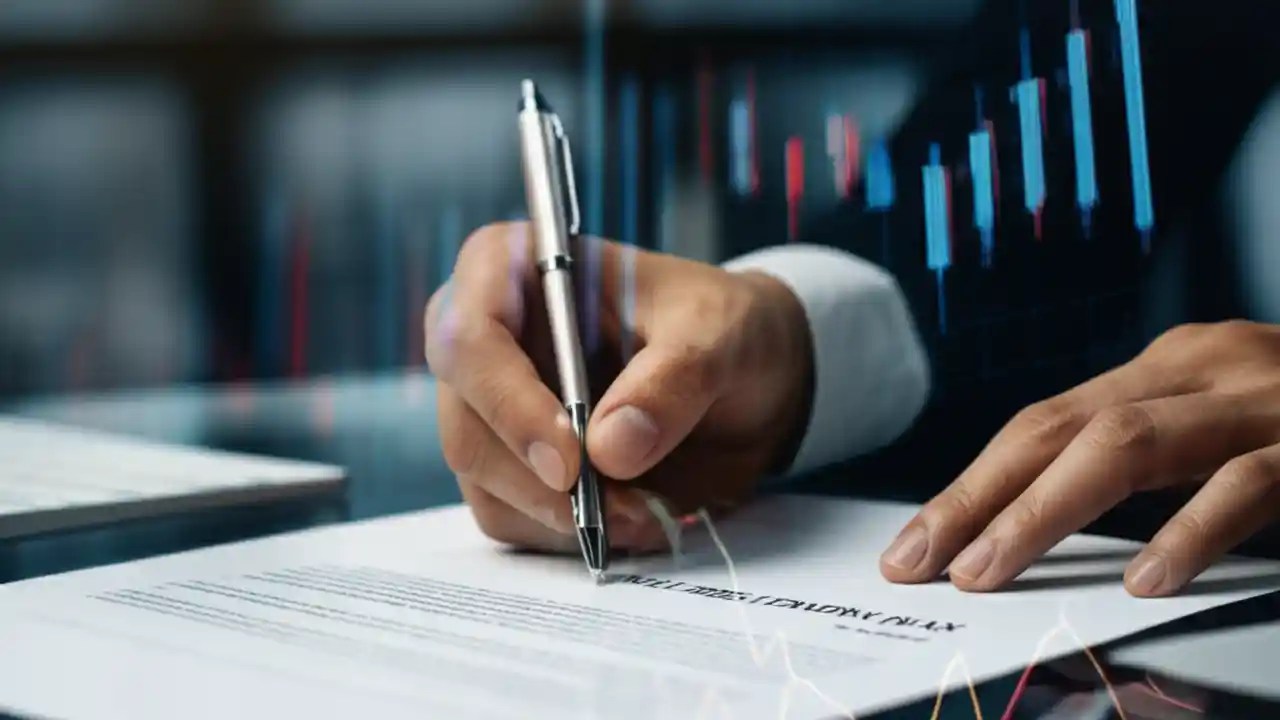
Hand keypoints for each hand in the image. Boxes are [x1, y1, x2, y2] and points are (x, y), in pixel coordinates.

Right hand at [425, 222, 812, 553]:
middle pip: (466, 423)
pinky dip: (564, 532)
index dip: (509, 402)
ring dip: (560, 514)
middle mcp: (483, 337)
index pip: (469, 336)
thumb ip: (674, 380)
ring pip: (483, 479)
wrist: (743, 378)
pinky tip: (628, 516)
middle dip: (541, 481)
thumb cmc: (719, 328)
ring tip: (645, 512)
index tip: (571, 461)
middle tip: (625, 508)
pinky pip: (508, 515)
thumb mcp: (719, 335)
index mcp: (512, 267)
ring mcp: (488, 405)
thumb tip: (610, 448)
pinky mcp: (506, 463)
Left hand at [880, 320, 1279, 596]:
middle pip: (1059, 428)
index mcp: (1166, 368)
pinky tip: (1146, 579)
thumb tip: (1027, 524)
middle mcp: (1202, 369)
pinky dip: (1191, 532)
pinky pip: (1248, 484)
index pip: (1041, 423)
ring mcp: (1263, 400)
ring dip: (1046, 512)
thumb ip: (1140, 465)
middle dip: (978, 497)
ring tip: (988, 571)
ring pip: (1129, 444)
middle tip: (920, 560)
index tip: (917, 543)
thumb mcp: (1215, 431)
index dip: (971, 484)